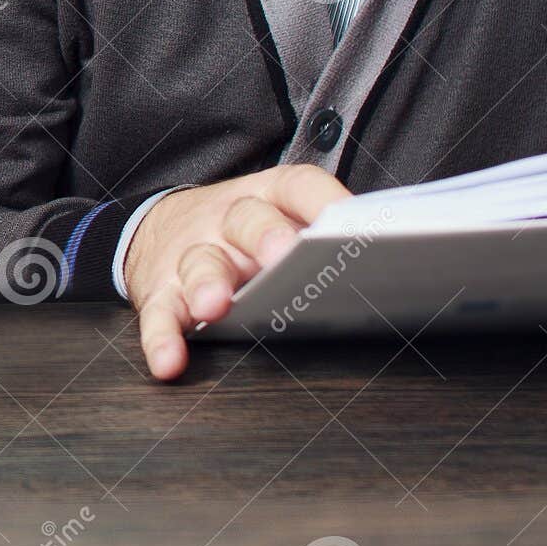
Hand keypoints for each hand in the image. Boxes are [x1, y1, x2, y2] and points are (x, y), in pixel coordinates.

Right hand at [123, 164, 350, 380]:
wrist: (161, 226)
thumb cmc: (242, 230)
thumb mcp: (279, 216)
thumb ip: (320, 234)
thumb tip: (388, 264)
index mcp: (269, 197)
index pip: (298, 186)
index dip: (324, 200)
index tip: (352, 218)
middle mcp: (229, 220)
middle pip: (247, 220)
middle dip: (266, 237)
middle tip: (284, 255)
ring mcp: (194, 254)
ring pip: (201, 263)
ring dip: (208, 284)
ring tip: (216, 306)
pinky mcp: (160, 291)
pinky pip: (158, 314)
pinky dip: (161, 338)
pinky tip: (169, 360)